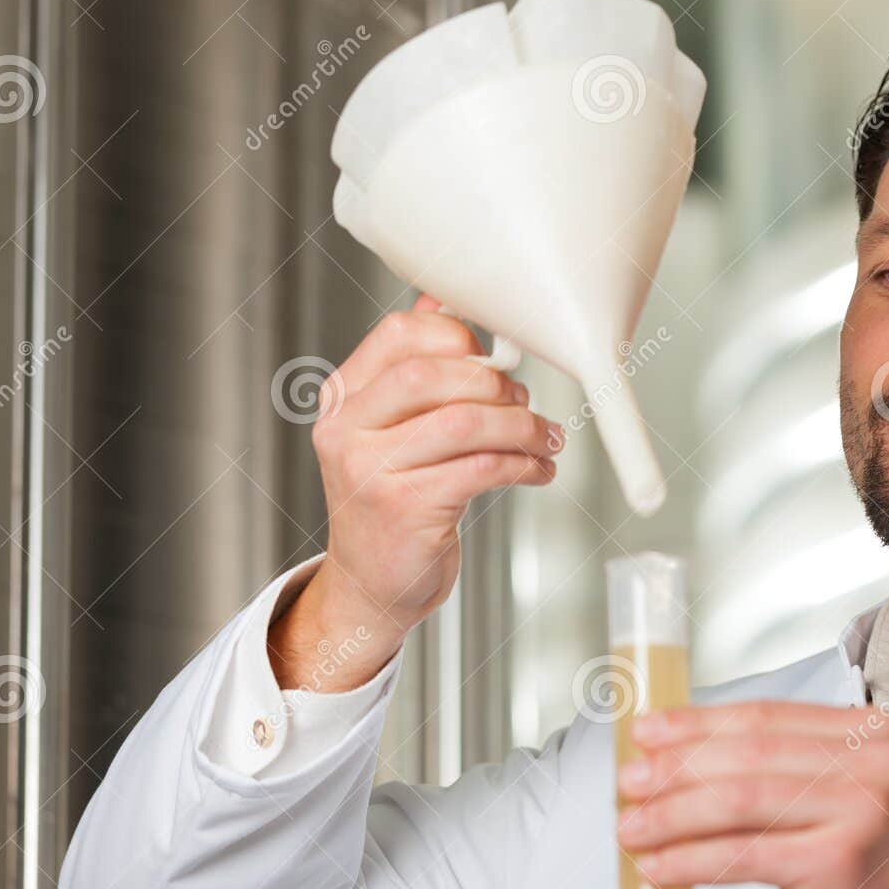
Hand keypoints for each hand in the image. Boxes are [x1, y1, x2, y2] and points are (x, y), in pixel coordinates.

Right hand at [269, 294, 563, 691]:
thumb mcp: (391, 432)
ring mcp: (371, 471)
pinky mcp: (405, 509)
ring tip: (544, 439)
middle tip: (525, 404)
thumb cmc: (394, 502)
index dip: (458, 336)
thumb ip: (413, 372)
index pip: (399, 334)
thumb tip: (442, 302)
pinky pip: (481, 468)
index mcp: (343, 399)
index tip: (492, 358)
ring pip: (464, 422)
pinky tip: (537, 469)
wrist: (372, 585)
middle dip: (495, 384)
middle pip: (433, 375)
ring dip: (521, 427)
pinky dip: (523, 464)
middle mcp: (347, 430)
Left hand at [618, 700, 888, 888]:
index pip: (765, 718)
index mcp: (867, 736)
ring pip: (739, 801)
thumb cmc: (877, 871)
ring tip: (634, 828)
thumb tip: (683, 759)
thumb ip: (781, 773)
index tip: (650, 732)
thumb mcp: (841, 799)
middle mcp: (869, 765)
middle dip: (676, 767)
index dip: (697, 723)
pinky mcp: (838, 863)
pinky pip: (744, 856)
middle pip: (749, 755)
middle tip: (631, 783)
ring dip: (673, 815)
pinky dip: (690, 862)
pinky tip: (661, 868)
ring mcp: (859, 812)